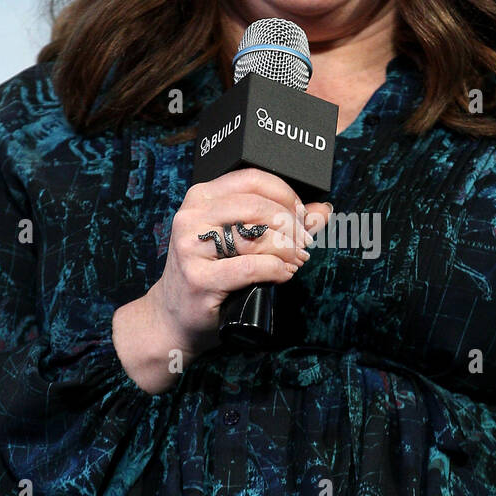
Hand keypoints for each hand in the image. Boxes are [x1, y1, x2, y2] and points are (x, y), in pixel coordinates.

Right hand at [113, 169, 331, 391]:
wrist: (173, 316)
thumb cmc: (210, 273)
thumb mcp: (237, 239)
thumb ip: (279, 221)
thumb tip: (322, 210)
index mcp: (200, 198)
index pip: (252, 180)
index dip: (285, 195)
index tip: (302, 215)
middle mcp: (191, 217)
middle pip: (257, 207)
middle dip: (290, 225)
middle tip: (303, 243)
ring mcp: (191, 248)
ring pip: (256, 236)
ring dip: (287, 249)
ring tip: (295, 260)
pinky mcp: (199, 278)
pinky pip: (252, 267)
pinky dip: (276, 270)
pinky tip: (283, 274)